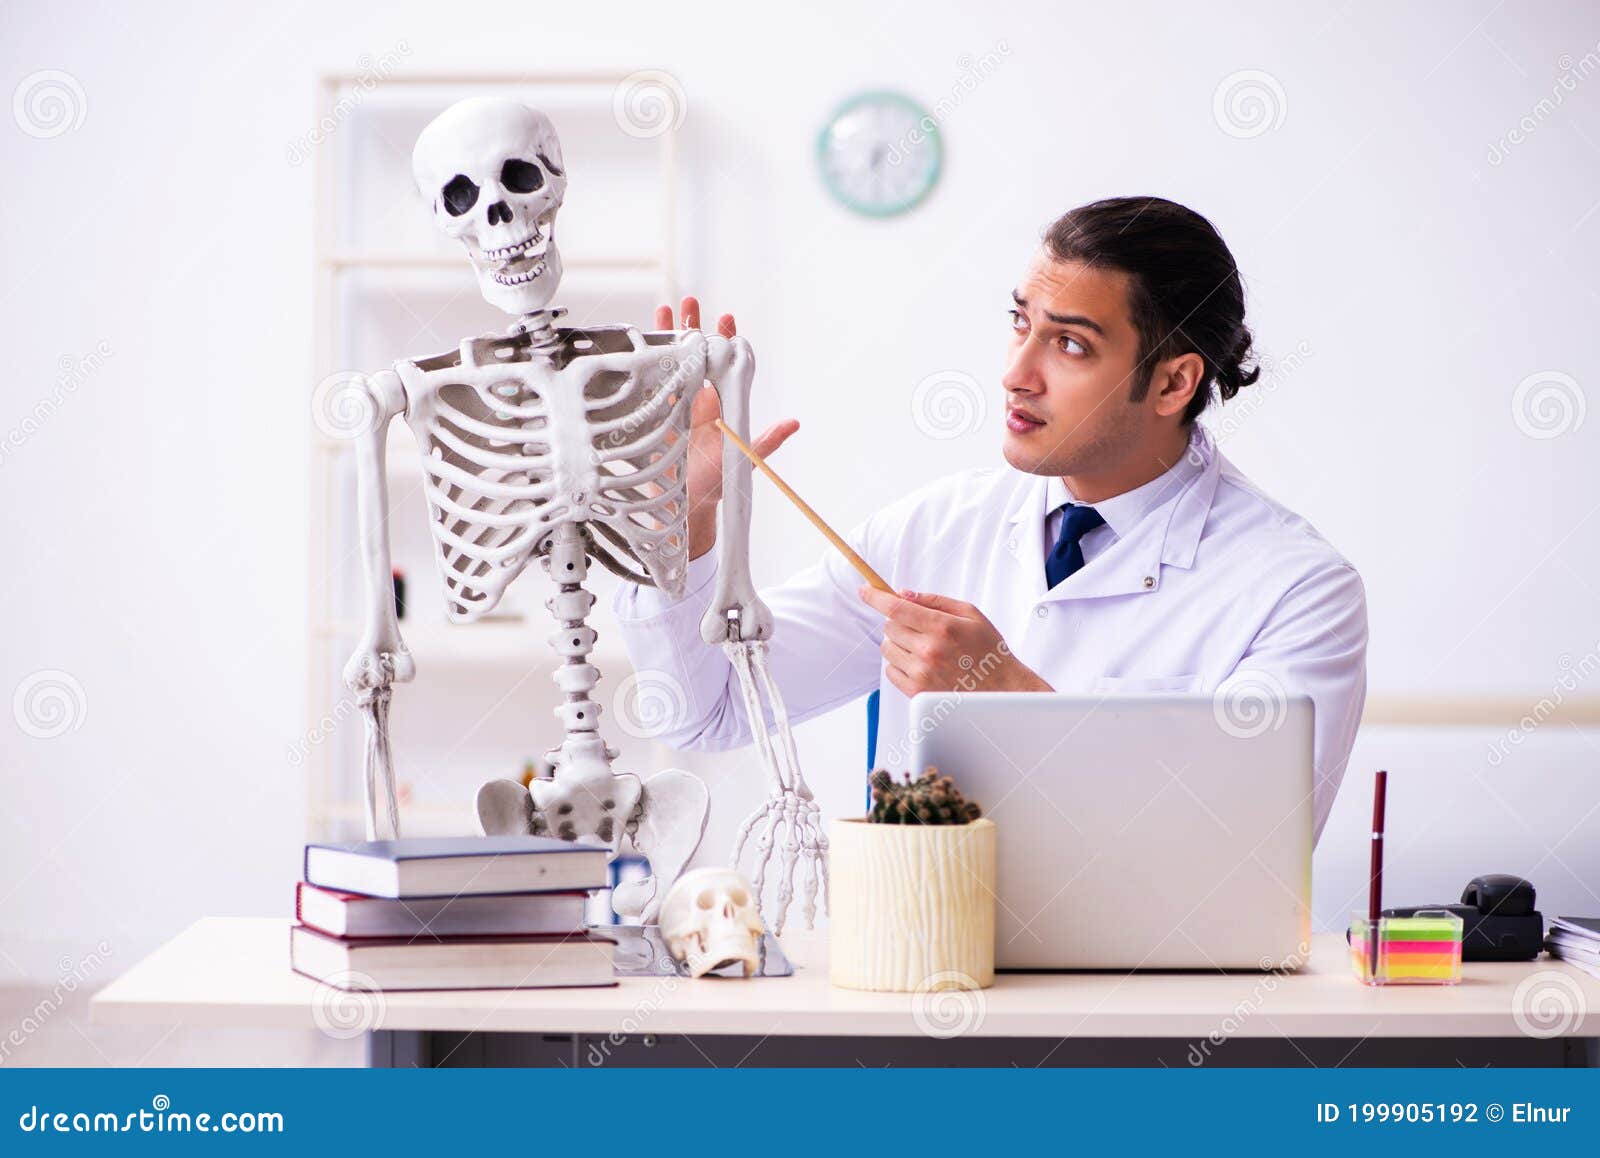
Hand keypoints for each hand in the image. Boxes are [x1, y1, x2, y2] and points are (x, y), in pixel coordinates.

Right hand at [654, 296, 797, 559]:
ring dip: (667, 338)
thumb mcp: (742, 461)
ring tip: (664, 309)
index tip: (727, 319)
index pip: (725, 366)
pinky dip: (643, 363)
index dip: (726, 342)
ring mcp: (674, 407)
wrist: (682, 509)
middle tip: (692, 301)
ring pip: (671, 364)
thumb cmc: (715, 487)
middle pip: (696, 357)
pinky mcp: (652, 417)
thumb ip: (766, 442)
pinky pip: (648, 384)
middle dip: (694, 328)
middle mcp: (698, 401)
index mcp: (720, 406)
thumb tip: (793, 423)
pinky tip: (639, 343)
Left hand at [856, 587, 1051, 697]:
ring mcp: (921, 673)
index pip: (896, 607)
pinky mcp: (917, 693)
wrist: (1002, 690)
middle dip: (899, 621)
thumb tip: (903, 593)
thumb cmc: (988, 650)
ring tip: (922, 648)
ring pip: (887, 649)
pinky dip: (899, 665)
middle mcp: (928, 650)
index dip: (875, 596)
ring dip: (898, 643)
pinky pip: (890, 672)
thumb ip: (935, 600)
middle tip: (919, 627)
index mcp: (942, 627)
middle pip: (889, 626)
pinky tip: (921, 664)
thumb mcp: (971, 614)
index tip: (865, 590)